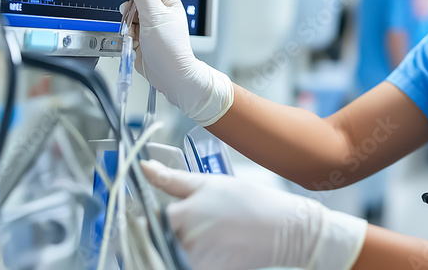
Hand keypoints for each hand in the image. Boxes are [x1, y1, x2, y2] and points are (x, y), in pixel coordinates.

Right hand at [118, 0, 232, 125]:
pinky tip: (133, 42)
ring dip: (127, 25)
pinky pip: (127, 31)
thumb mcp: (155, 15)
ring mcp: (151, 26)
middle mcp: (160, 13)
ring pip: (129, 17)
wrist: (169, 75)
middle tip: (133, 21)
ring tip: (135, 34)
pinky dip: (127, 36)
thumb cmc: (169, 48)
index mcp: (168, 3)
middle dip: (129, 12)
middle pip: (135, 2)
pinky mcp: (142, 38)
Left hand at [141, 160, 367, 269]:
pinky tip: (209, 246)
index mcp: (180, 216)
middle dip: (160, 234)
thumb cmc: (250, 202)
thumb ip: (172, 178)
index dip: (146, 217)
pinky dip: (189, 257)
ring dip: (174, 246)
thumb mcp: (210, 183)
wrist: (283, 229)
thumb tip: (144, 167)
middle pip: (155, 241)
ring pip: (169, 254)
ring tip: (200, 234)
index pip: (145, 220)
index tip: (151, 215)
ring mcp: (195, 261)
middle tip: (182, 224)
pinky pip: (186, 264)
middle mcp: (183, 242)